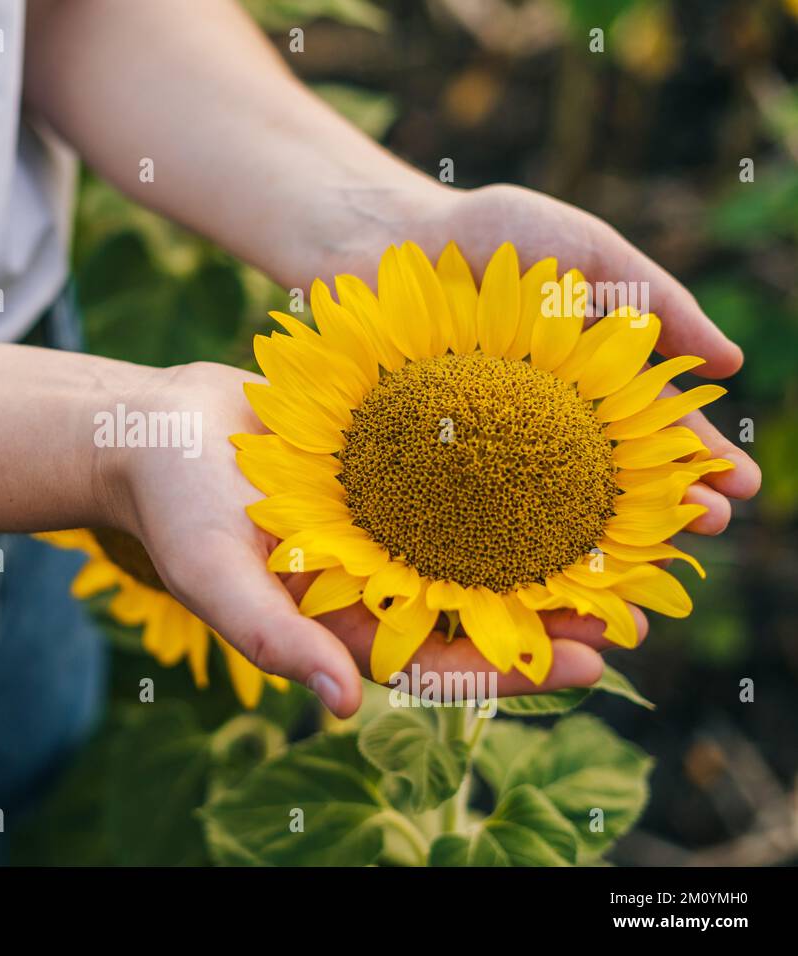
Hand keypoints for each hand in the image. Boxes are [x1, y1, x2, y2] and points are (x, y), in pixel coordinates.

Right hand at [101, 362, 655, 718]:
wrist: (158, 427)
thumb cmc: (174, 507)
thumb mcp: (213, 573)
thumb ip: (272, 636)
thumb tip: (339, 706)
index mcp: (341, 623)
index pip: (438, 663)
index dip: (511, 671)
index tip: (585, 665)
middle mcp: (374, 580)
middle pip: (477, 609)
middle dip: (550, 615)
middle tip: (631, 610)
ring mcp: (384, 523)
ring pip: (479, 545)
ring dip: (544, 547)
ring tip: (619, 538)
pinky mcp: (388, 466)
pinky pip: (459, 478)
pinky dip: (511, 475)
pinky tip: (564, 451)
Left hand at [350, 182, 762, 519]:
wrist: (390, 239)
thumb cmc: (495, 237)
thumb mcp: (587, 253)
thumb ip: (655, 299)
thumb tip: (731, 361)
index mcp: (592, 376)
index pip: (657, 424)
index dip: (698, 456)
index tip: (738, 486)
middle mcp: (548, 418)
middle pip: (614, 473)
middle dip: (666, 504)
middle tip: (708, 527)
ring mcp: (493, 442)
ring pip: (555, 501)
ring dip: (602, 533)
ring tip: (648, 557)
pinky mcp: (435, 457)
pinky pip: (478, 505)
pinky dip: (511, 535)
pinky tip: (544, 560)